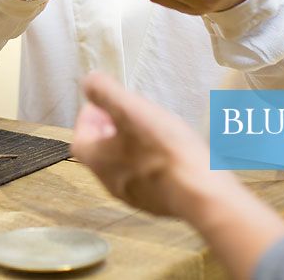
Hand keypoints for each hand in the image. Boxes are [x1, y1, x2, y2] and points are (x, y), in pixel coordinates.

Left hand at [71, 72, 218, 221]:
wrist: (202, 194)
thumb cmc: (165, 152)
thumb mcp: (131, 110)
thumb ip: (105, 92)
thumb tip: (89, 82)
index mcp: (99, 160)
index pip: (80, 138)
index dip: (89, 117)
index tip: (104, 103)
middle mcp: (112, 182)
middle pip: (101, 152)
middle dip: (110, 130)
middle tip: (126, 113)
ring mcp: (136, 196)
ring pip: (124, 165)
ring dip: (130, 145)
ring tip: (149, 129)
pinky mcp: (159, 202)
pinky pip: (147, 178)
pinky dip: (150, 161)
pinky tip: (169, 151)